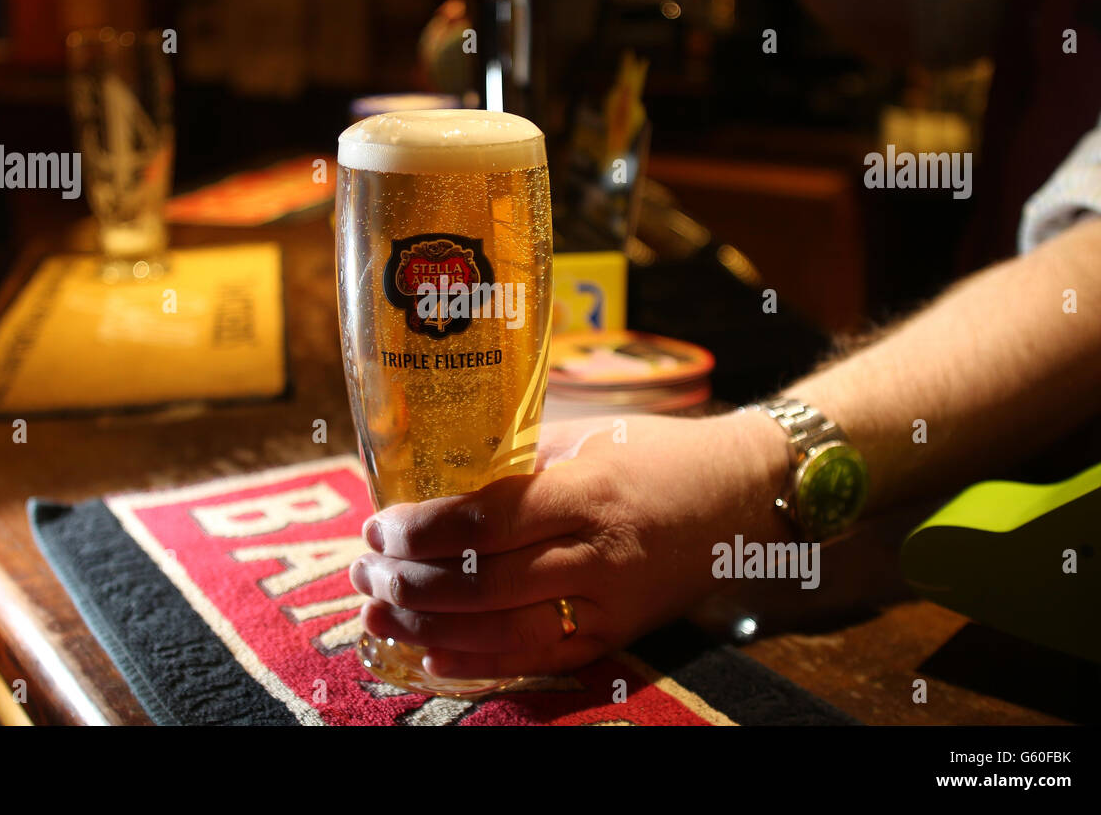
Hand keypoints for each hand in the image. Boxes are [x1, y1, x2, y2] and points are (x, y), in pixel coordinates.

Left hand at [348, 410, 789, 679]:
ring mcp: (610, 606)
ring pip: (503, 633)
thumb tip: (435, 486)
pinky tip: (431, 652)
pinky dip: (479, 663)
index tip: (378, 525)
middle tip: (362, 570)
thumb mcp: (584, 438)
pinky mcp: (617, 637)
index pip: (485, 522)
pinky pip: (539, 661)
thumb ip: (515, 464)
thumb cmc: (654, 454)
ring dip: (429, 626)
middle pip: (483, 585)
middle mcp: (599, 556)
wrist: (738, 497)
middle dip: (409, 581)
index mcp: (588, 492)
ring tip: (378, 611)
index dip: (421, 531)